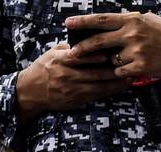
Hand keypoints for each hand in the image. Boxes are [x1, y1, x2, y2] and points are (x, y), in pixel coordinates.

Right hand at [15, 43, 133, 123]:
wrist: (31, 91)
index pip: (80, 56)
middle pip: (94, 74)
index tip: (110, 53)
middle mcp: (66, 76)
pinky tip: (119, 88)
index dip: (96, 56)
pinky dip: (109, 92)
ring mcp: (71, 90)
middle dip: (113, 71)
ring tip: (129, 79)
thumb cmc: (44, 69)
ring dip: (115, 84)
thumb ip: (69, 48)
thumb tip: (87, 41)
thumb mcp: (52, 53)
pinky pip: (96, 96)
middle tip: (128, 67)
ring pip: (98, 87)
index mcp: (60, 60)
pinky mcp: (75, 100)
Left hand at [66, 12, 160, 79]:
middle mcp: (131, 34)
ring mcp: (136, 51)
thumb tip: (112, 25)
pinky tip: (132, 69)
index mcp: (132, 20)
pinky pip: (122, 72)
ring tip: (125, 61)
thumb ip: (129, 23)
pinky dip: (123, 72)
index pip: (101, 20)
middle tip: (72, 53)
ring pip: (111, 59)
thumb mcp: (148, 21)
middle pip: (99, 40)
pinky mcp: (141, 66)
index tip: (69, 23)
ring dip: (112, 63)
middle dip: (83, 48)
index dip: (83, 22)